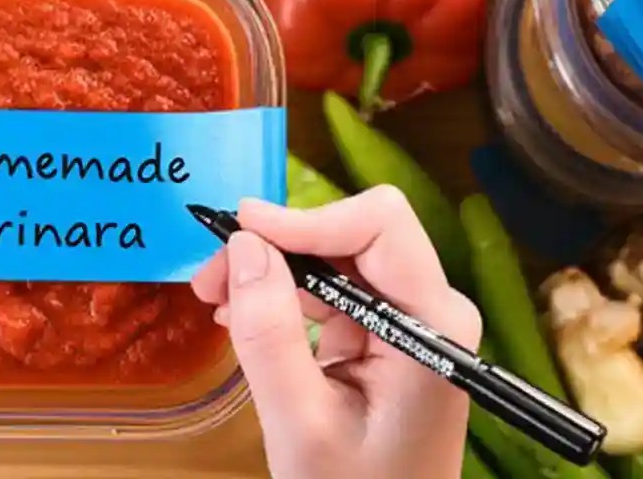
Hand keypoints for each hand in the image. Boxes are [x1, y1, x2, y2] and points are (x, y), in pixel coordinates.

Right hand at [192, 187, 481, 478]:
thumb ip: (270, 334)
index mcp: (430, 327)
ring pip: (335, 258)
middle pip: (353, 235)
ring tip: (217, 297)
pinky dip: (283, 293)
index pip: (379, 226)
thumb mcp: (300, 423)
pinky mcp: (384, 336)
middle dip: (279, 244)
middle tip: (212, 274)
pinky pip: (331, 290)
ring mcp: (407, 322)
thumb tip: (245, 247)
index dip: (306, 218)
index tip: (241, 228)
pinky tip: (243, 313)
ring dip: (273, 268)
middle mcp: (429, 311)